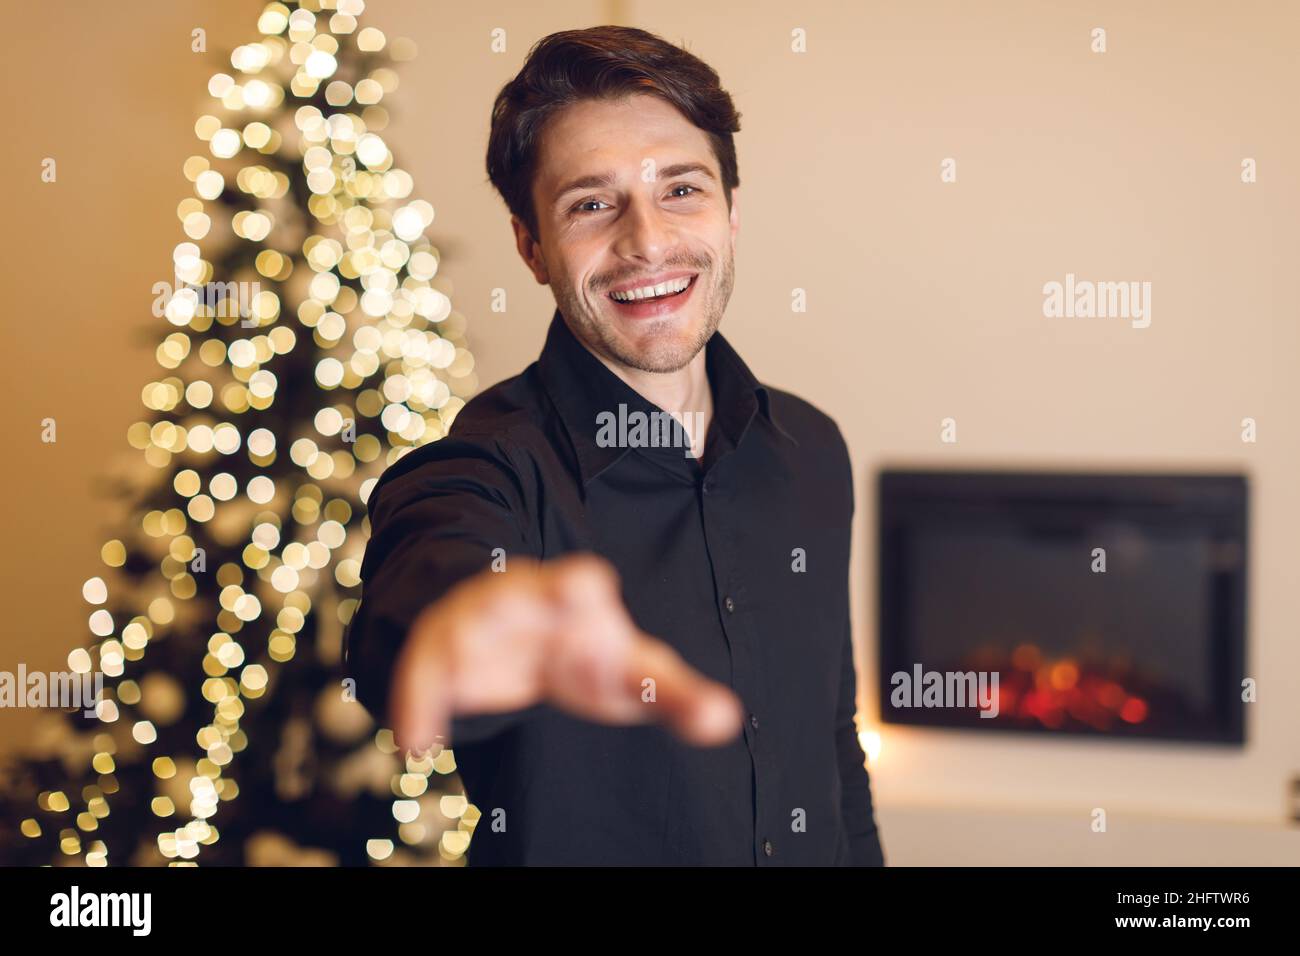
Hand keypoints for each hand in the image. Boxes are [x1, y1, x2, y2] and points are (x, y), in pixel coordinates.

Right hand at [388, 553, 744, 751]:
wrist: (523, 635)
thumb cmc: (588, 653)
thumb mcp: (632, 674)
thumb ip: (679, 697)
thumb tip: (727, 720)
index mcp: (573, 599)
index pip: (577, 584)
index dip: (574, 584)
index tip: (581, 583)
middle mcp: (519, 600)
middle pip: (507, 595)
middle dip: (498, 607)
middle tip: (493, 628)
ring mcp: (473, 621)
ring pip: (456, 630)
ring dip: (446, 661)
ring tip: (432, 717)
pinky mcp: (439, 652)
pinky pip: (422, 675)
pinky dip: (416, 706)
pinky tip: (418, 745)